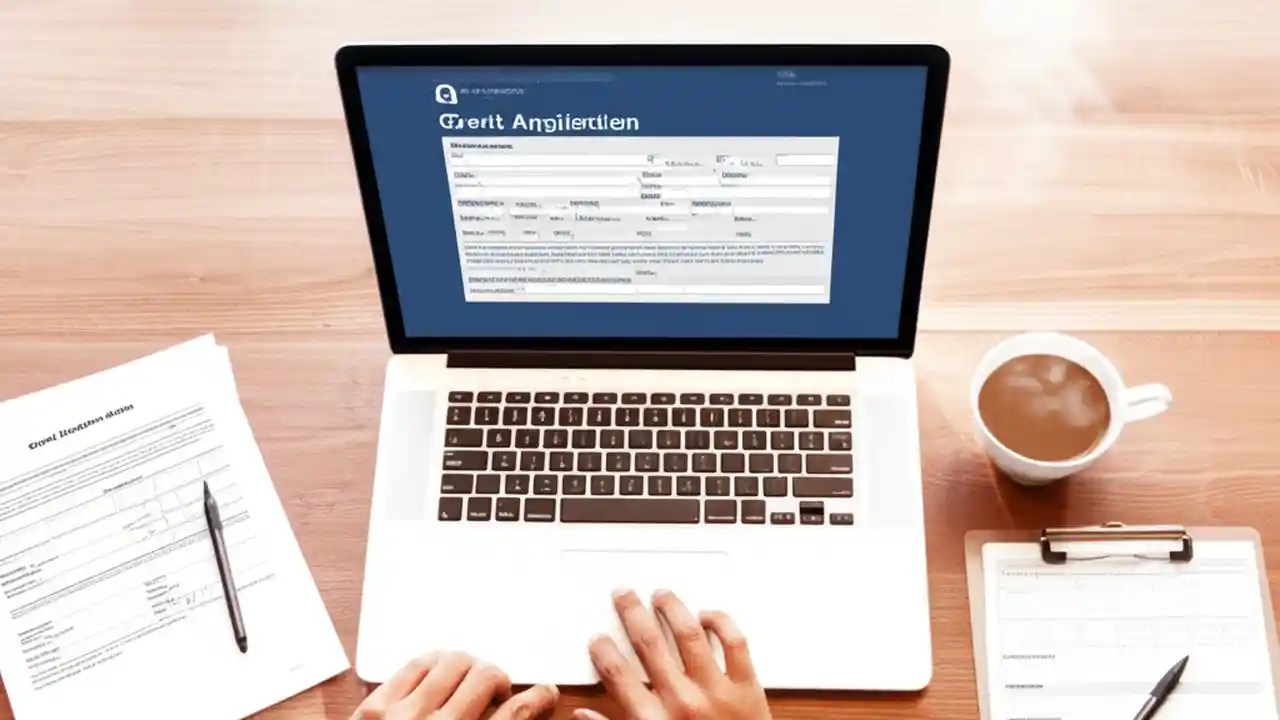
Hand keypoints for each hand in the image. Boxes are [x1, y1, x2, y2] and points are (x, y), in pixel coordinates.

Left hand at [351, 651, 557, 719]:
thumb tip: (515, 713)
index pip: (515, 715)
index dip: (538, 699)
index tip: (544, 693)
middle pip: (486, 677)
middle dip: (499, 679)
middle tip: (497, 691)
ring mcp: (400, 716)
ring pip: (453, 661)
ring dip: (468, 667)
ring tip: (466, 681)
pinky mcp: (374, 706)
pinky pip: (417, 663)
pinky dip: (435, 664)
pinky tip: (438, 676)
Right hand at [576, 589, 770, 719]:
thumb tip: (583, 714)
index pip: (618, 675)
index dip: (604, 651)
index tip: (598, 638)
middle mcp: (683, 703)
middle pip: (648, 644)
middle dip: (631, 613)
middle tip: (624, 595)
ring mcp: (716, 693)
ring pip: (689, 634)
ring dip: (671, 608)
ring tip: (662, 595)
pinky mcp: (747, 688)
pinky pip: (734, 643)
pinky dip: (721, 623)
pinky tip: (708, 615)